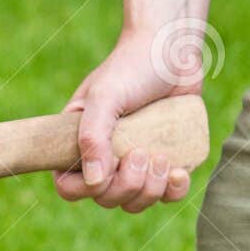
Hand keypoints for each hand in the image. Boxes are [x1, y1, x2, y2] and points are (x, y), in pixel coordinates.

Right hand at [55, 30, 199, 212]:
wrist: (173, 48)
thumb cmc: (132, 66)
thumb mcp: (105, 96)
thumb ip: (92, 136)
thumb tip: (94, 182)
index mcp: (79, 145)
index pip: (70, 187)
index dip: (86, 190)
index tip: (109, 166)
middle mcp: (106, 159)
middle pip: (107, 199)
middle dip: (127, 185)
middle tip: (142, 152)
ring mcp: (136, 163)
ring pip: (136, 202)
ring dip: (150, 189)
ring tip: (162, 156)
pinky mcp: (167, 162)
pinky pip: (167, 196)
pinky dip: (174, 190)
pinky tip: (180, 171)